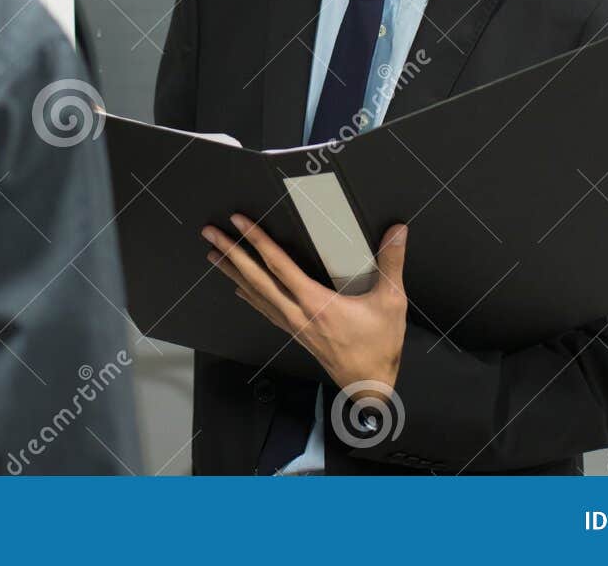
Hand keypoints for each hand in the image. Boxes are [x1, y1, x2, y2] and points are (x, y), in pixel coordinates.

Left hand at [201, 213, 408, 393]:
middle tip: (210, 233)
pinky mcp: (295, 332)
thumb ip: (392, 263)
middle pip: (256, 278)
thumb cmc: (380, 346)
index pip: (279, 265)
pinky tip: (238, 288)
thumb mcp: (392, 302)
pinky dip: (249, 295)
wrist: (370, 385)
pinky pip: (265, 310)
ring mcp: (293, 324)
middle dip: (232, 253)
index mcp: (316, 303)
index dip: (258, 240)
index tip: (240, 222)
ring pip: (256, 294)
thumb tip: (397, 230)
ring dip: (233, 272)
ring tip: (213, 255)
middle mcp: (298, 313)